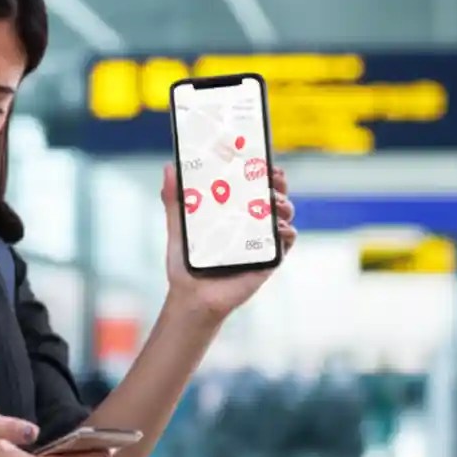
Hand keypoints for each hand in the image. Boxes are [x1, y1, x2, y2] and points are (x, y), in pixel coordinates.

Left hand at [161, 162, 297, 319]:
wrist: (193, 298)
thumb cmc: (187, 264)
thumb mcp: (179, 227)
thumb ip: (175, 199)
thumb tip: (169, 168)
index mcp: (233, 212)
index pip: (252, 186)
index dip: (261, 170)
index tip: (262, 158)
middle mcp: (251, 224)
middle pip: (273, 196)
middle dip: (278, 183)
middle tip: (274, 176)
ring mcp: (262, 241)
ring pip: (284, 215)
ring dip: (285, 204)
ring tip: (274, 201)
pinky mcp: (269, 260)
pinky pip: (286, 242)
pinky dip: (287, 231)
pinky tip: (279, 227)